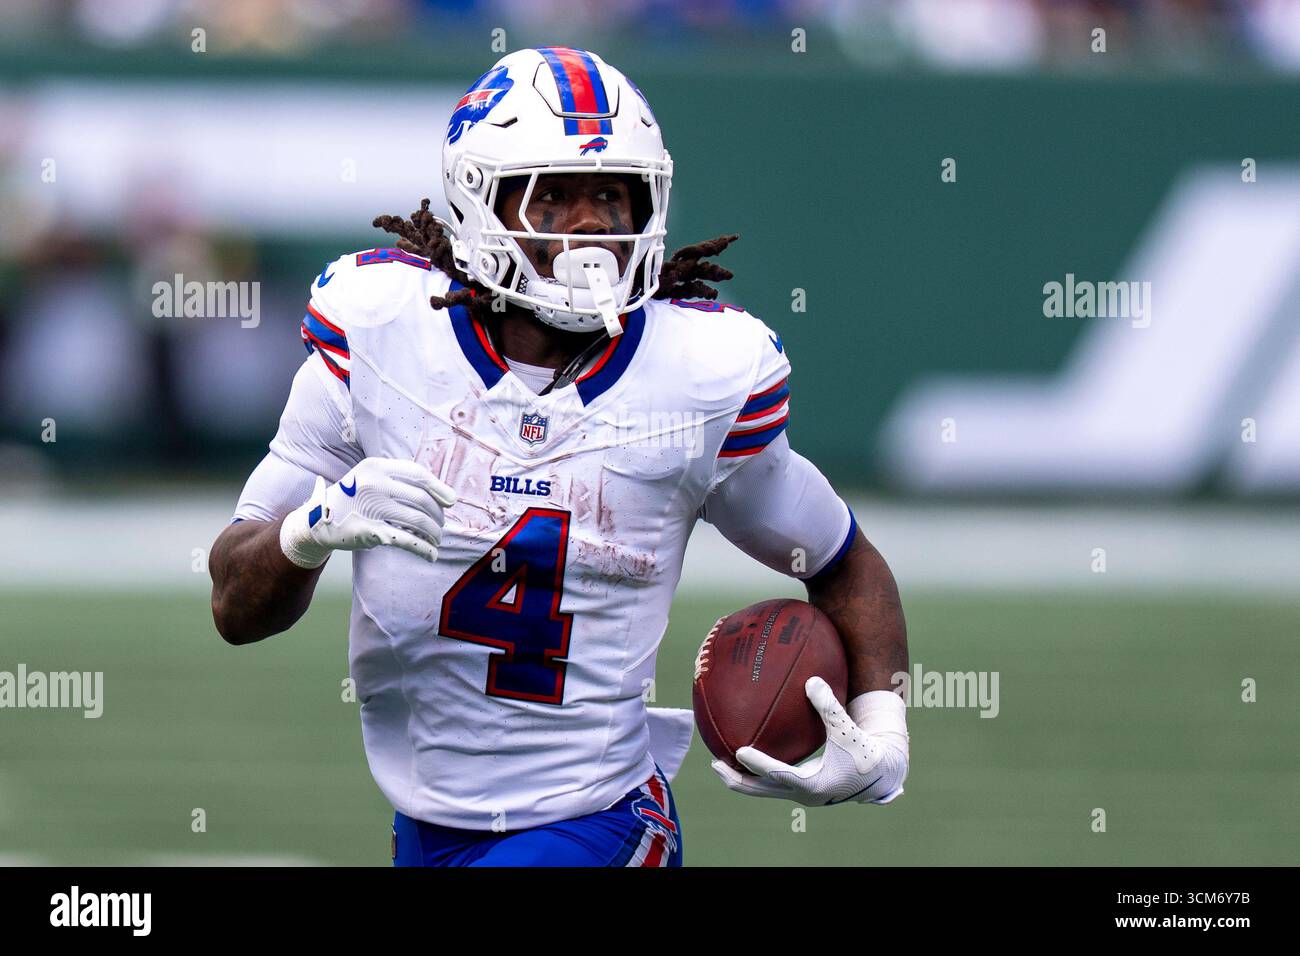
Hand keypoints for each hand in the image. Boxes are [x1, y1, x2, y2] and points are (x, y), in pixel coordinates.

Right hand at [279, 458, 456, 567]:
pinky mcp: (371, 532)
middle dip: (437, 515)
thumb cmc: (354, 497)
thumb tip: (446, 496)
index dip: (439, 488)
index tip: (451, 501)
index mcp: (376, 466)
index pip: (418, 474)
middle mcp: (374, 484)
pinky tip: (432, 554)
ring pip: (418, 521)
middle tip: (441, 525)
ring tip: (436, 539)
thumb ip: (401, 480)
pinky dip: (424, 549)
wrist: (318, 519)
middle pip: (422, 499)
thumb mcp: (370, 477)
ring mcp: (372, 508)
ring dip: (434, 533)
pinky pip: (407, 541)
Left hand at [711, 677, 908, 806]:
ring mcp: (801, 794)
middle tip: (715, 764)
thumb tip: (811, 680)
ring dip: (742, 779)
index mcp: (814, 783)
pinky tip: (745, 757)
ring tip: (721, 763)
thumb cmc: (866, 750)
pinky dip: (756, 774)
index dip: (757, 764)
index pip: (778, 773)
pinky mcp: (803, 789)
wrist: (882, 774)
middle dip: (735, 778)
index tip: (737, 751)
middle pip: (760, 790)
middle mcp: (803, 794)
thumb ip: (830, 706)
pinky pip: (772, 783)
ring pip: (763, 790)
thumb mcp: (848, 729)